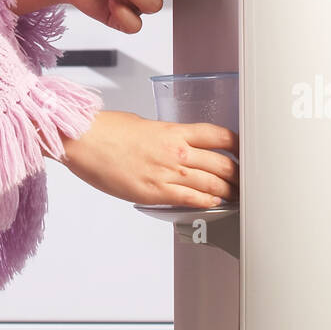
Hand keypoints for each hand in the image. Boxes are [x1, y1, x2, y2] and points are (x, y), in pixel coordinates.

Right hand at [60, 109, 239, 206]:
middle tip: (244, 179)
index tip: (244, 151)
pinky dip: (207, 202)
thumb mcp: (143, 125)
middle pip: (222, 163)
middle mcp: (177, 152)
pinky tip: (215, 204)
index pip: (218, 135)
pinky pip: (192, 199)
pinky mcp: (157, 193)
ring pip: (212, 183)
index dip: (237, 144)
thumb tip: (171, 144)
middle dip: (237, 173)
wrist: (86, 142)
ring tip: (236, 195)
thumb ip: (163, 136)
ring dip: (228, 191)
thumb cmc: (107, 130)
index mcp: (174, 131)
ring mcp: (168, 173)